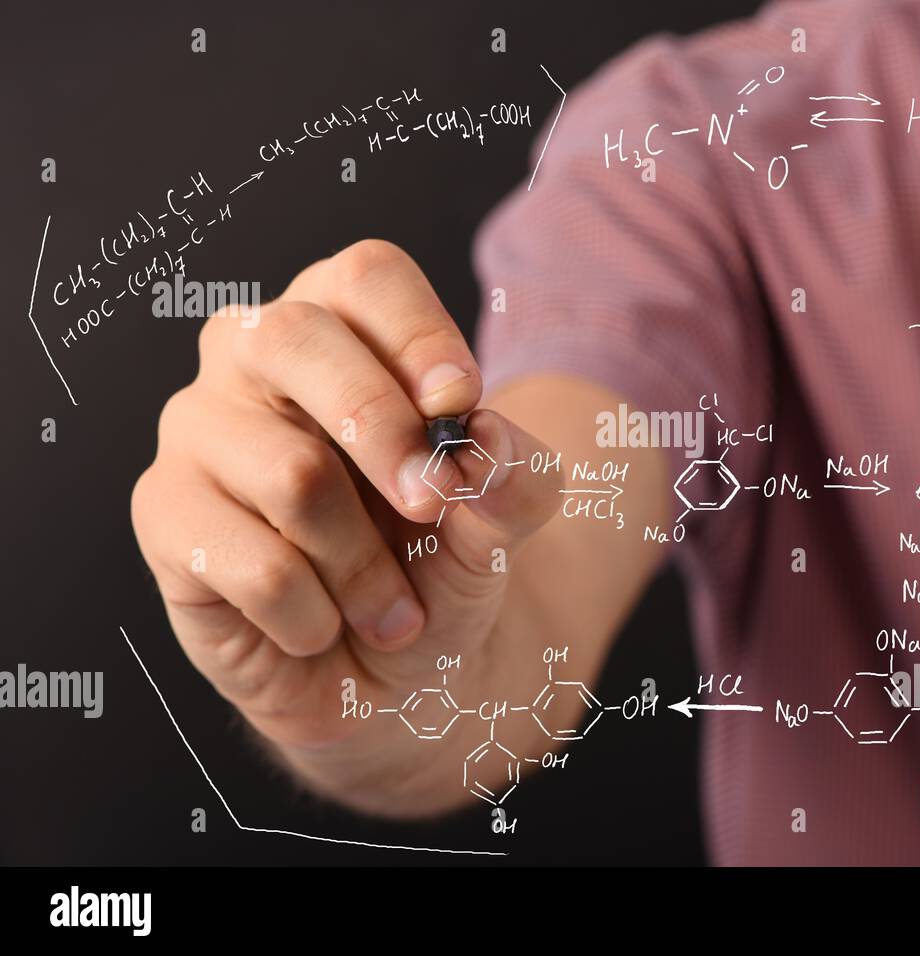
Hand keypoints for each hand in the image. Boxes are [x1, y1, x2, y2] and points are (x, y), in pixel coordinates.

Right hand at [131, 239, 560, 815]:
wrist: (390, 670)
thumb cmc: (435, 564)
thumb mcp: (500, 519)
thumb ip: (516, 474)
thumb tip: (485, 442)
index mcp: (342, 326)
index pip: (367, 277)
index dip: (418, 336)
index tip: (460, 405)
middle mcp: (252, 357)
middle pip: (299, 337)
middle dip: (385, 433)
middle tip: (432, 506)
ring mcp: (198, 430)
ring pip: (293, 472)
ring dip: (368, 567)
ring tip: (392, 612)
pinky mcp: (164, 515)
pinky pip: (256, 565)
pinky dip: (317, 616)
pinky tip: (321, 627)